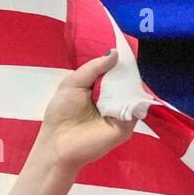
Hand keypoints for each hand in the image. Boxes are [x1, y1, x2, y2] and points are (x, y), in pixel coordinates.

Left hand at [33, 50, 137, 173]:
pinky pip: (135, 109)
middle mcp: (115, 99)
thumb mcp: (73, 83)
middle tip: (124, 62)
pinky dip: (130, 100)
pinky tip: (119, 96)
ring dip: (128, 84)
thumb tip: (115, 53)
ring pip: (134, 93)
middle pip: (129, 80)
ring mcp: (123, 113)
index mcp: (102, 89)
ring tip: (116, 81)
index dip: (120, 62)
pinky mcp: (126, 127)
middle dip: (127, 70)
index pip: (117, 72)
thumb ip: (93, 67)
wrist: (58, 145)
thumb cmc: (61, 114)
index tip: (123, 49)